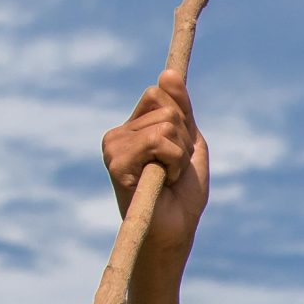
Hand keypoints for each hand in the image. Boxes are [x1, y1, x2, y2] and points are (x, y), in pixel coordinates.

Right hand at [101, 71, 210, 262]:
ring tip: (167, 178)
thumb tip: (168, 72)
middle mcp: (118, 135)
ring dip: (179, 156)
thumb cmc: (182, 194)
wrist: (175, 231)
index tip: (180, 149)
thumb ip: (182, 108)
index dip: (181, 119)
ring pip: (166, 124)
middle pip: (166, 107)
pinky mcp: (115, 163)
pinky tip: (162, 182)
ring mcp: (113, 148)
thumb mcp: (190, 143)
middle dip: (183, 141)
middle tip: (172, 170)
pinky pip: (159, 141)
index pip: (160, 93)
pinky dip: (174, 163)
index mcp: (133, 128)